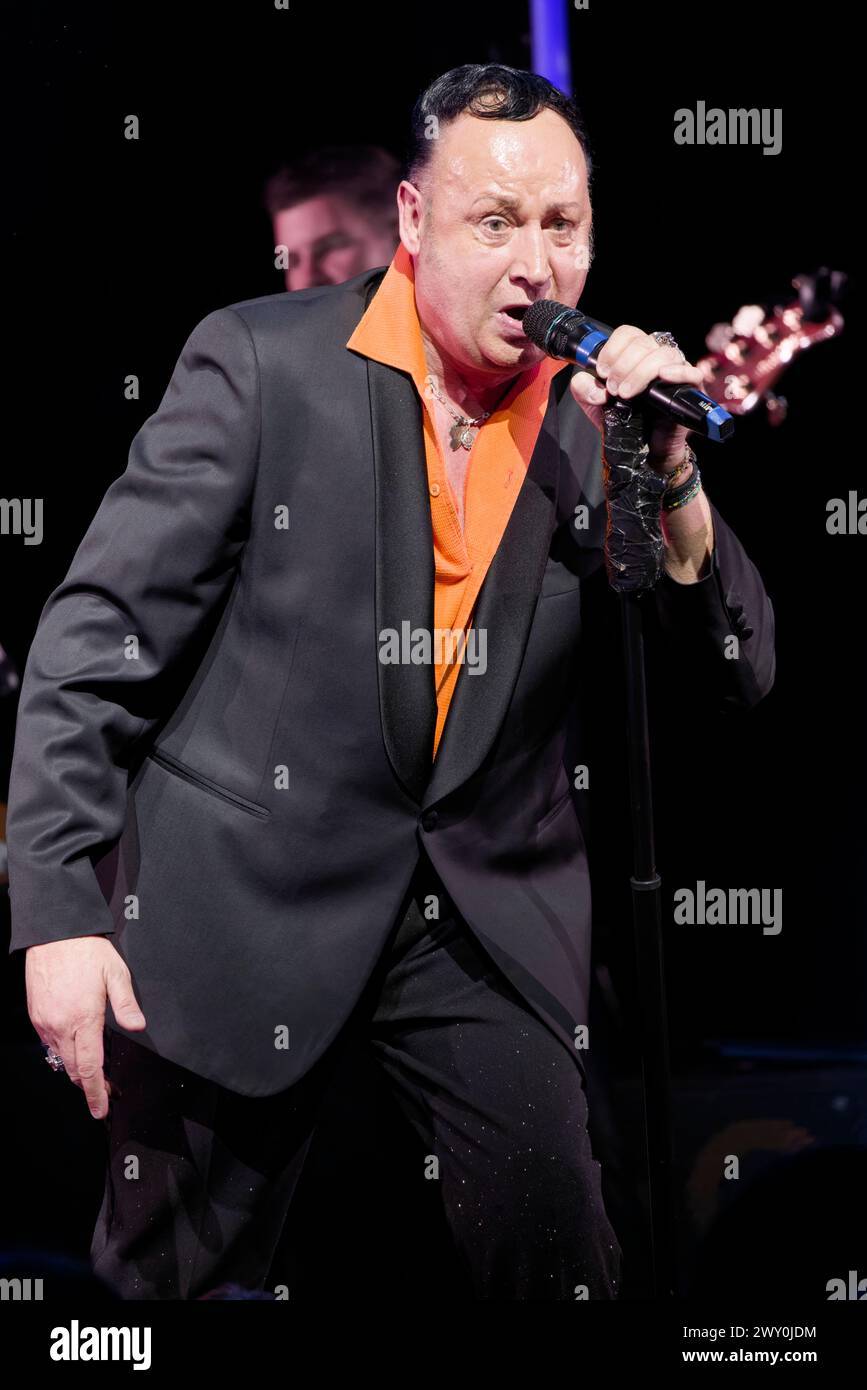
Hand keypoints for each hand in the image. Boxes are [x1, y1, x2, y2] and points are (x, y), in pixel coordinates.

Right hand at [25, 936, 146, 1118]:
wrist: (55, 934)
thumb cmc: (86, 951)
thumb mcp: (116, 973)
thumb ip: (126, 1004)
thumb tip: (138, 1026)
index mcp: (84, 1018)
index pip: (89, 1067)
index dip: (96, 1092)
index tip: (101, 1108)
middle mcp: (61, 1025)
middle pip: (74, 1069)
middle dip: (89, 1085)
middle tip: (105, 1092)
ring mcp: (45, 1022)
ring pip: (60, 1059)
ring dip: (76, 1070)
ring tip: (92, 1074)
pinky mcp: (36, 1016)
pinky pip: (49, 1044)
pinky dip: (62, 1053)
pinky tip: (74, 1049)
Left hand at [568, 324, 705, 468]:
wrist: (643, 450)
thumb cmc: (624, 421)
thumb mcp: (595, 404)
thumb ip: (584, 389)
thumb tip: (593, 386)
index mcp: (636, 355)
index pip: (628, 334)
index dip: (612, 350)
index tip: (602, 372)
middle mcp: (657, 358)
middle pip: (643, 343)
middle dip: (622, 366)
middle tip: (613, 389)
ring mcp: (675, 371)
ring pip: (663, 355)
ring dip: (640, 372)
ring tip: (626, 394)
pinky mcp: (690, 389)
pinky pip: (691, 372)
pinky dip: (677, 372)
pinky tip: (662, 377)